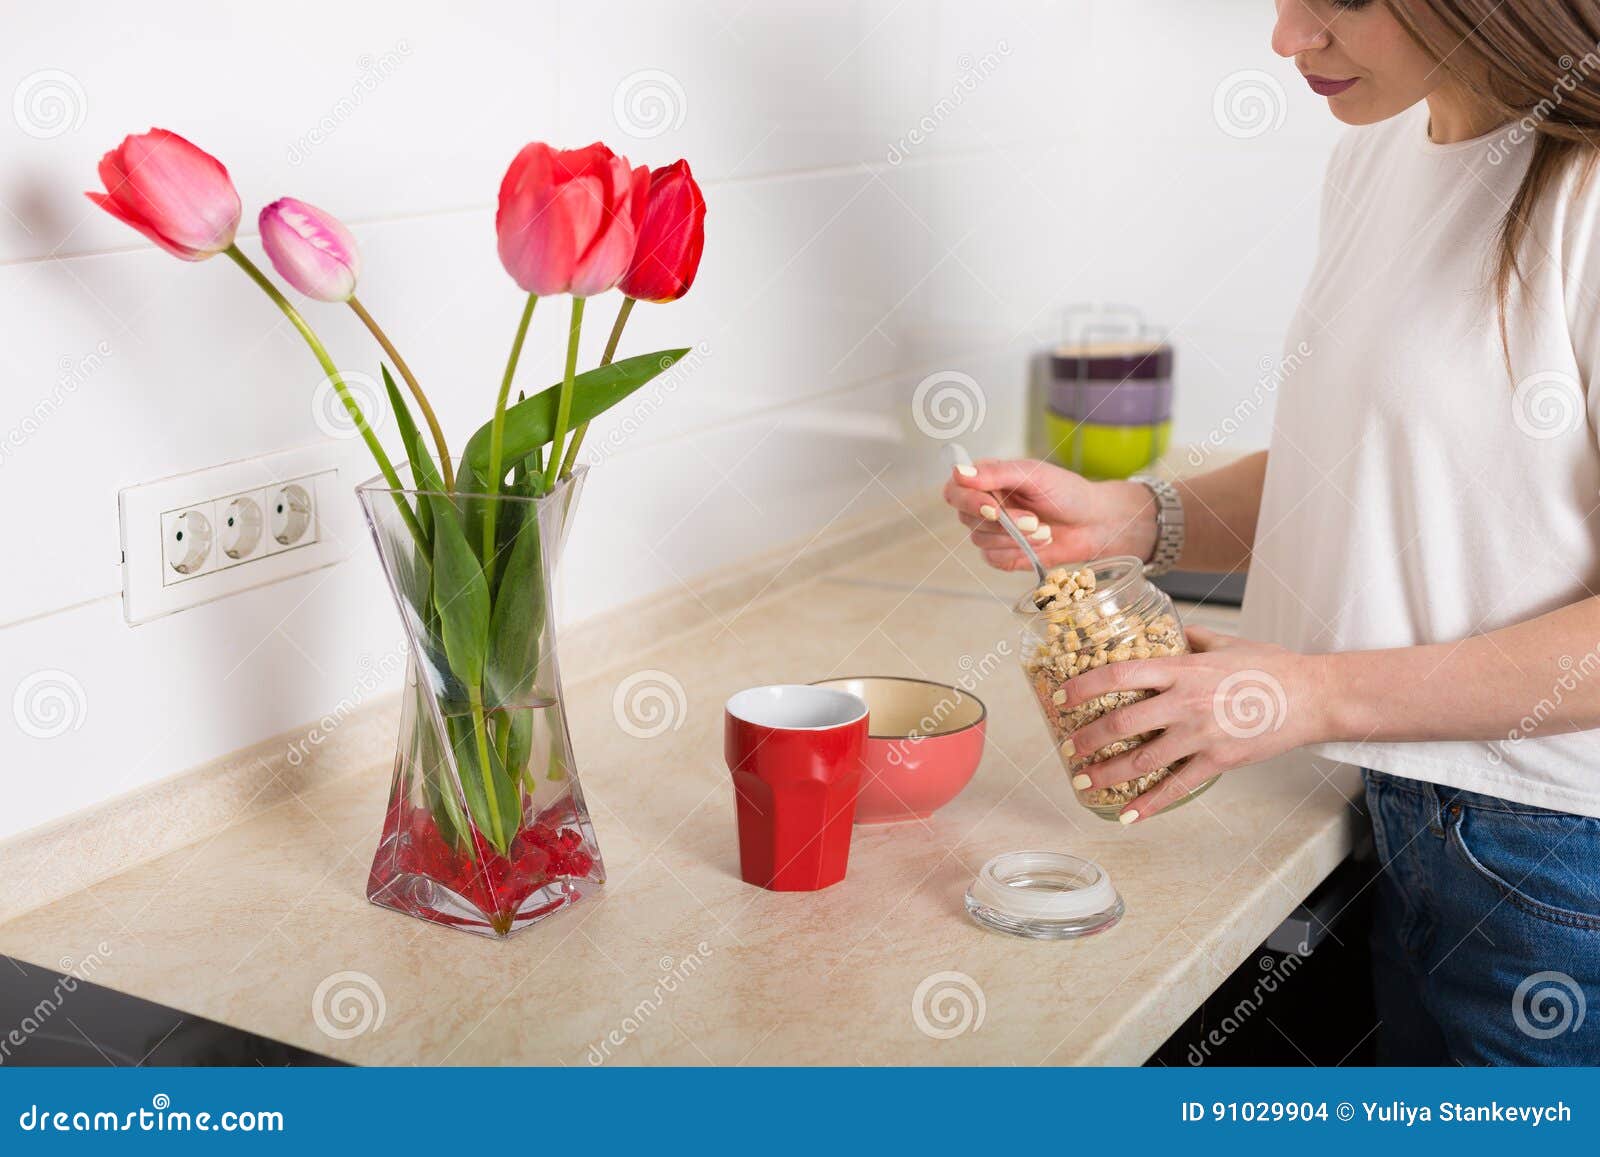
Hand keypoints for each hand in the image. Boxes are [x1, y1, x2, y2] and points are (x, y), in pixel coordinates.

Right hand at [942, 457, 1156, 570]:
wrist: (1094, 523)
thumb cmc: (1067, 492)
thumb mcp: (1034, 474)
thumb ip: (997, 473)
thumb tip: (959, 472)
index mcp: (986, 479)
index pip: (955, 490)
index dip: (969, 501)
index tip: (994, 507)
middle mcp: (984, 504)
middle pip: (966, 517)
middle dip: (1004, 522)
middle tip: (1034, 520)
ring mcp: (991, 531)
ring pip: (980, 540)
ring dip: (1016, 538)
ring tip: (1044, 529)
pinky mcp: (1001, 554)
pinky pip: (993, 559)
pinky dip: (1018, 553)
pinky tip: (1039, 544)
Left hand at [1056, 627, 1332, 822]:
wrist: (1313, 696)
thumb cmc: (1272, 666)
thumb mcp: (1227, 642)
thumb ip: (1194, 638)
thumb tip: (1174, 631)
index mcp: (1182, 669)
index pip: (1119, 674)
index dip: (1084, 686)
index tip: (1061, 696)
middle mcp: (1185, 702)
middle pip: (1121, 721)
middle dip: (1088, 738)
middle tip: (1067, 748)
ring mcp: (1200, 734)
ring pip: (1142, 758)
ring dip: (1108, 773)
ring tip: (1084, 782)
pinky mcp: (1218, 761)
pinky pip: (1176, 786)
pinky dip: (1150, 803)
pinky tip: (1129, 814)